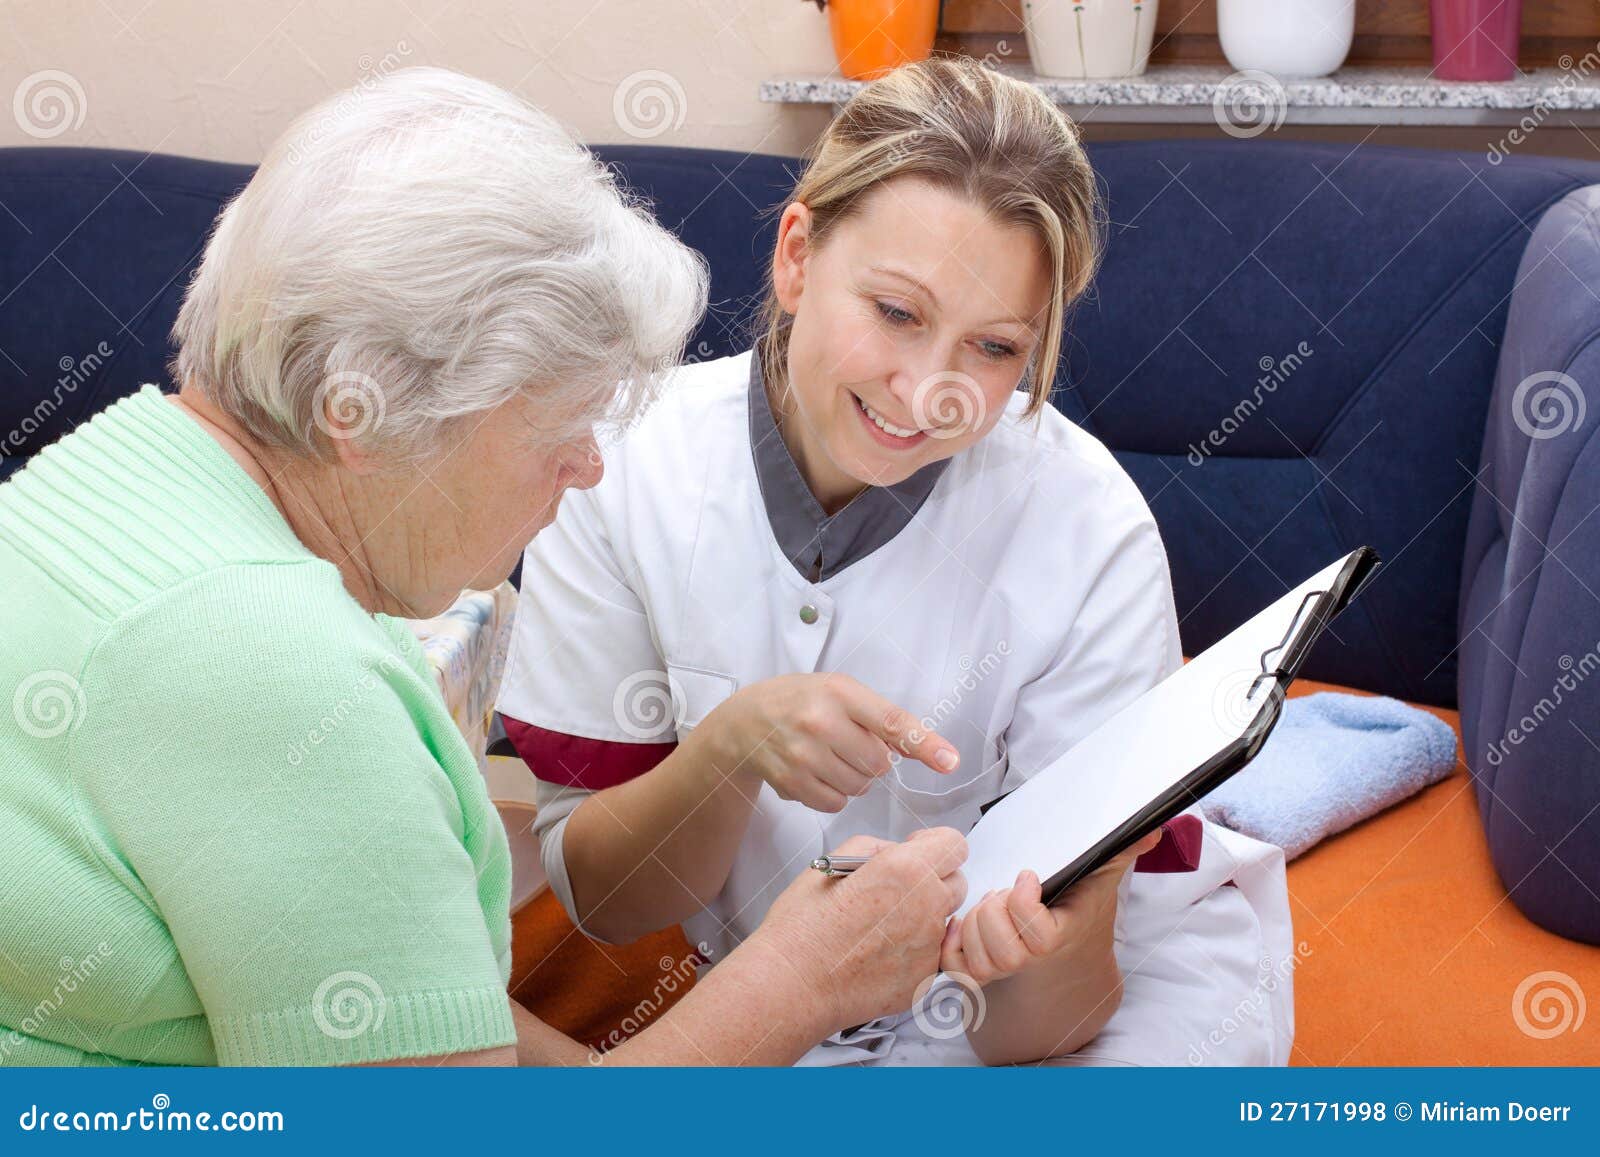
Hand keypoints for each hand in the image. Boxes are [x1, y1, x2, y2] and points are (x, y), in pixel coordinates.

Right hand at [699, 673, 959, 812]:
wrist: (744, 721)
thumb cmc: (801, 701)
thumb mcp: (840, 692)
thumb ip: (881, 718)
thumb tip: (925, 752)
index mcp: (840, 692)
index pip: (892, 721)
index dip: (925, 743)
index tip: (950, 761)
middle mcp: (821, 722)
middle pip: (879, 764)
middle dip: (872, 759)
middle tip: (848, 743)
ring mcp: (804, 755)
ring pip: (859, 787)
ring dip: (853, 778)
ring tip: (829, 756)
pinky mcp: (791, 781)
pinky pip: (836, 803)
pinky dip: (833, 793)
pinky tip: (814, 772)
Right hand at [754, 828, 967, 1032]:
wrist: (793, 984)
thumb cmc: (803, 928)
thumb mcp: (832, 863)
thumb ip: (876, 848)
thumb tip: (897, 852)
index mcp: (905, 871)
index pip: (954, 845)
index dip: (937, 845)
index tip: (921, 852)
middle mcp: (926, 907)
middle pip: (957, 882)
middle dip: (934, 880)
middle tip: (899, 890)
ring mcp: (929, 947)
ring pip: (945, 921)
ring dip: (925, 917)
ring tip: (882, 927)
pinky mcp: (924, 980)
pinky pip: (931, 956)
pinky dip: (914, 952)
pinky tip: (879, 954)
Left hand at [940, 829, 1160, 985]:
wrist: (1068, 954)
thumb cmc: (1079, 909)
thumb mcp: (1101, 878)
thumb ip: (1122, 851)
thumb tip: (1152, 828)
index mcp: (1060, 938)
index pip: (1036, 935)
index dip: (1023, 902)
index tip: (1027, 875)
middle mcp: (1031, 961)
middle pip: (1001, 947)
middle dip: (995, 910)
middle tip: (1005, 891)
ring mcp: (1004, 970)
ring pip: (976, 955)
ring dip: (974, 922)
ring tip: (991, 903)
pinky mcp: (979, 971)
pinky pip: (955, 967)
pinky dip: (952, 943)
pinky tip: (963, 920)